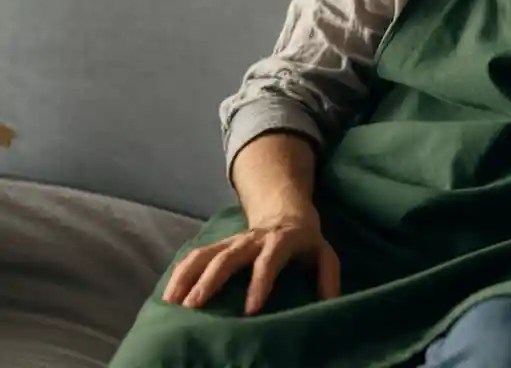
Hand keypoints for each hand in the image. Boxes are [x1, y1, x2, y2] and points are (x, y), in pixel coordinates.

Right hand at [162, 207, 339, 314]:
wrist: (286, 213)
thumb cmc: (305, 242)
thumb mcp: (324, 255)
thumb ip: (328, 276)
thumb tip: (330, 302)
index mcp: (281, 240)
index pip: (269, 260)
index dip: (260, 283)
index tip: (251, 310)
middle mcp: (252, 240)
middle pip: (228, 257)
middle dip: (210, 281)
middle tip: (195, 307)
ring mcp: (231, 241)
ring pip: (204, 254)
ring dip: (186, 277)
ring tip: (172, 304)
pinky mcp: (218, 246)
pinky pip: (194, 257)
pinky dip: (179, 274)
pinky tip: (168, 296)